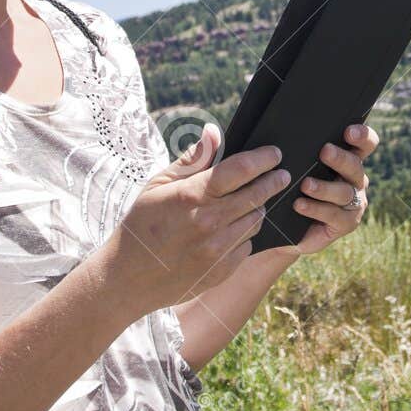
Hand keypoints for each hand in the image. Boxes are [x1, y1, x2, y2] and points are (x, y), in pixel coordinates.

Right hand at [104, 123, 286, 313]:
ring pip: (256, 220)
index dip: (263, 159)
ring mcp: (217, 250)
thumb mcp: (158, 185)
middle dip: (275, 181)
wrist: (128, 278)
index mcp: (192, 196)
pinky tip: (233, 230)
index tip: (275, 154)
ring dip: (258, 208)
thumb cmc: (142, 224)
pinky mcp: (222, 271)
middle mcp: (209, 222)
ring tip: (253, 201)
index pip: (241, 170)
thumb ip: (192, 160)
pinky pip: (247, 245)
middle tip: (282, 174)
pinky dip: (244, 235)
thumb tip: (215, 132)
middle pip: (257, 195)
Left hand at [290, 122, 377, 255]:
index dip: (363, 136)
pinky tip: (299, 204)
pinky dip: (315, 208)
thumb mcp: (300, 169)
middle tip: (325, 152)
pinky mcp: (347, 223)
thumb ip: (303, 154)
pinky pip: (334, 214)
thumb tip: (286, 138)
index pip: (365, 144)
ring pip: (344, 192)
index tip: (349, 131)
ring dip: (324, 187)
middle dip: (340, 158)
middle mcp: (356, 180)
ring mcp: (354, 202)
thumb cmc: (295, 189)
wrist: (290, 228)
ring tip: (305, 185)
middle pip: (355, 166)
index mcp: (349, 160)